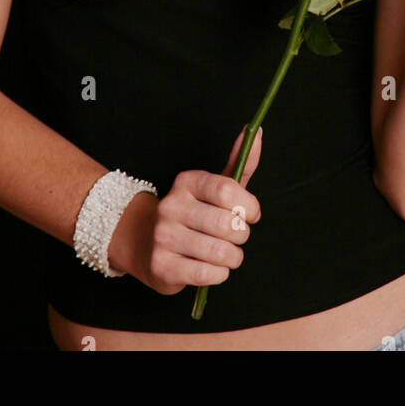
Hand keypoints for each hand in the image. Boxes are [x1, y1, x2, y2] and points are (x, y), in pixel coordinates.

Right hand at [108, 125, 262, 294]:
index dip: (248, 206)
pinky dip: (219, 274)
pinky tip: (212, 267)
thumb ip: (240, 163)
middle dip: (241, 235)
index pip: (227, 190)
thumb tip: (256, 130)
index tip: (251, 214)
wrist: (147, 243)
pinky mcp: (162, 266)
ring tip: (226, 253)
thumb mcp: (216, 187)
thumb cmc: (195, 214)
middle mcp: (171, 205)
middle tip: (236, 236)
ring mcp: (164, 236)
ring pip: (220, 252)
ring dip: (233, 257)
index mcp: (187, 182)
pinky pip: (207, 274)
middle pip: (227, 224)